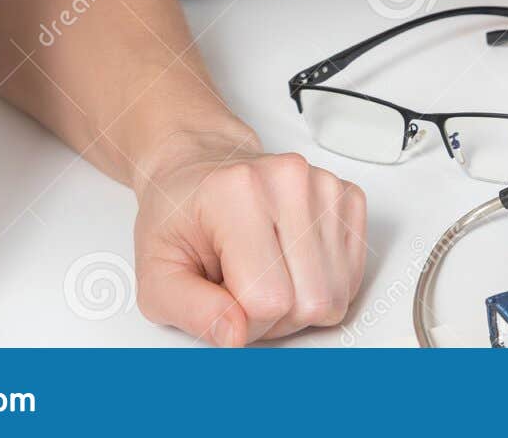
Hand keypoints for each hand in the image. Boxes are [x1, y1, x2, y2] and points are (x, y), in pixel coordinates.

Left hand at [132, 132, 366, 345]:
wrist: (199, 171)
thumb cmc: (178, 217)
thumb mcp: (156, 274)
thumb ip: (191, 310)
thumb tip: (235, 336)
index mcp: (234, 193)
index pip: (269, 299)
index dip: (243, 320)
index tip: (221, 296)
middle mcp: (288, 181)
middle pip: (311, 301)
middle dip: (274, 317)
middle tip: (241, 288)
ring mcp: (324, 186)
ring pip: (335, 295)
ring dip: (298, 302)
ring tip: (265, 273)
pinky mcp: (348, 197)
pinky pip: (351, 277)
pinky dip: (322, 284)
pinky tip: (290, 262)